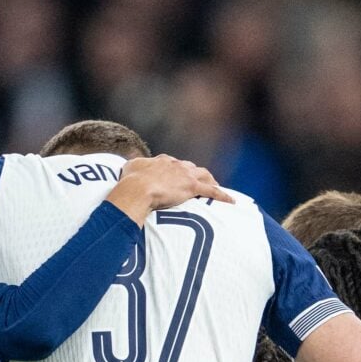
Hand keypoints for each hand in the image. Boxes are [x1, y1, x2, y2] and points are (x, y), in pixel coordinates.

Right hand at [107, 154, 230, 221]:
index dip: (177, 171)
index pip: (174, 164)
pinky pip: (212, 191)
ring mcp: (185, 175)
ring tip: (215, 187)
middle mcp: (176, 165)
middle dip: (196, 174)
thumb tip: (131, 166)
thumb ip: (134, 165)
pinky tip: (230, 201)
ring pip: (204, 175)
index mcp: (162, 161)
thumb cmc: (130, 181)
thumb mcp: (130, 168)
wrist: (137, 189)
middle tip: (199, 182)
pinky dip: (222, 195)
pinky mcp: (192, 187)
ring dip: (210, 181)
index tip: (178, 177)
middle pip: (191, 168)